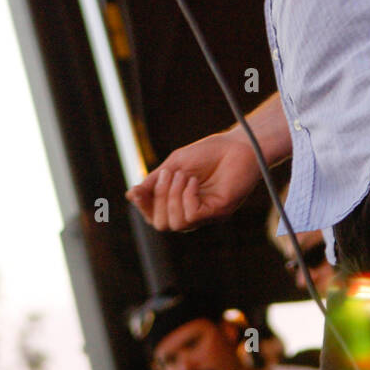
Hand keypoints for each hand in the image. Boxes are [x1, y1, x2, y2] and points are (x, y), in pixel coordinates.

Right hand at [126, 131, 261, 230]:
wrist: (238, 145)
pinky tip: (194, 181)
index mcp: (178, 202)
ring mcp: (205, 214)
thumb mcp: (175, 164)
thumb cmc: (209, 153)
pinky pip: (193, 216)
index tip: (137, 191)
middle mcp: (190, 212)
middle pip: (161, 223)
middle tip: (168, 174)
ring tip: (183, 175)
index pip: (154, 216)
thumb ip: (155, 180)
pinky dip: (187, 197)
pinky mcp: (218, 212)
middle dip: (159, 199)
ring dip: (173, 197)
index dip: (143, 206)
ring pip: (176, 223)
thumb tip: (130, 195)